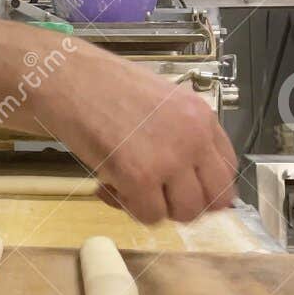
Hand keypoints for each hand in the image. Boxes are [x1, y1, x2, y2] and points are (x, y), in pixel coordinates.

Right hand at [46, 51, 236, 222]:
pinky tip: (105, 185)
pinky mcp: (140, 177)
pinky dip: (127, 208)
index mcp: (201, 116)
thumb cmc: (102, 85)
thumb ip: (180, 133)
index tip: (180, 189)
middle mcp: (194, 137)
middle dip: (184, 204)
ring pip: (184, 213)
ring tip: (127, 187)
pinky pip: (148, 215)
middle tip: (154, 194)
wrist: (67, 79)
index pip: (226, 171)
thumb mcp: (160, 102)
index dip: (203, 187)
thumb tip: (185, 174)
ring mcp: (170, 158)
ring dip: (156, 208)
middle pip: (214, 199)